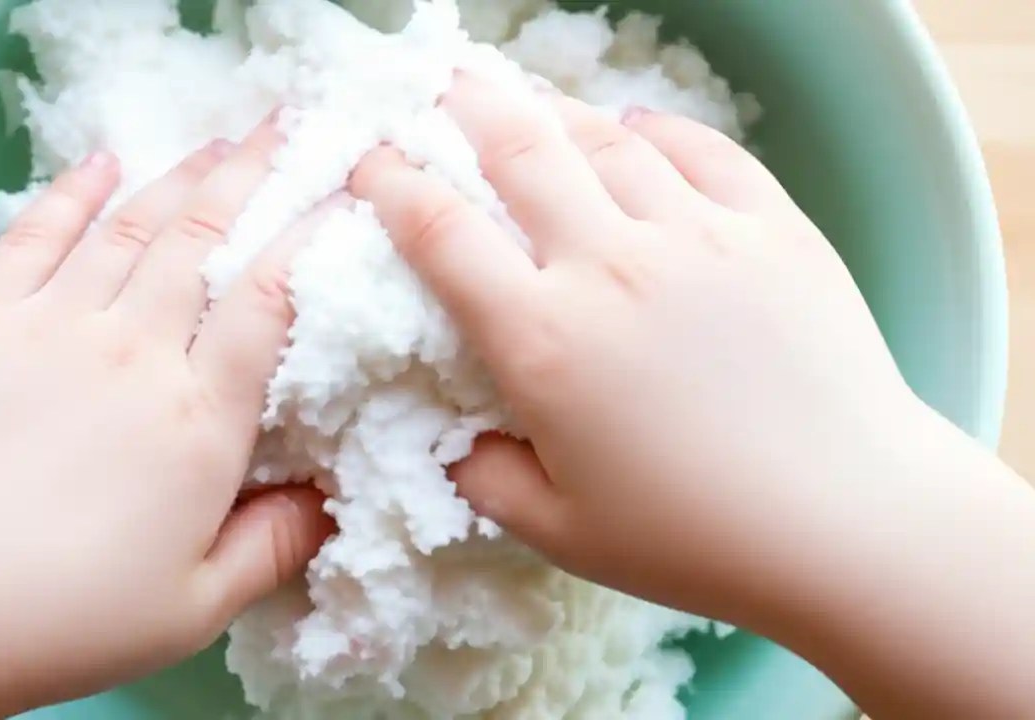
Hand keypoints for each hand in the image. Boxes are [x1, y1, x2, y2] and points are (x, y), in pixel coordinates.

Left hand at [0, 118, 332, 718]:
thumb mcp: (198, 604)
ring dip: (180, 177)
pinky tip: (102, 163)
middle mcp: (135, 352)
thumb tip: (331, 497)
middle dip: (250, 177)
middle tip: (283, 134)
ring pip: (131, 227)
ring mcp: (54, 328)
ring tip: (217, 142)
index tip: (341, 197)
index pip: (270, 301)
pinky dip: (73, 192)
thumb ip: (275, 544)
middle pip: (204, 240)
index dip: (311, 238)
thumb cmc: (66, 615)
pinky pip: (36, 236)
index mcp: (199, 418)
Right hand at [351, 75, 919, 623]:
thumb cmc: (696, 538)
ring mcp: (697, 236)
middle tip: (444, 87)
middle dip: (467, 109)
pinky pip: (704, 151)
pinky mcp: (772, 229)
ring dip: (556, 112)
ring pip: (608, 140)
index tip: (371, 161)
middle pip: (521, 152)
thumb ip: (486, 480)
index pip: (443, 234)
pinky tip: (639, 126)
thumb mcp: (563, 532)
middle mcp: (611, 266)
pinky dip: (659, 128)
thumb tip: (454, 444)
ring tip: (530, 101)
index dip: (394, 185)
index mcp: (543, 338)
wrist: (849, 520)